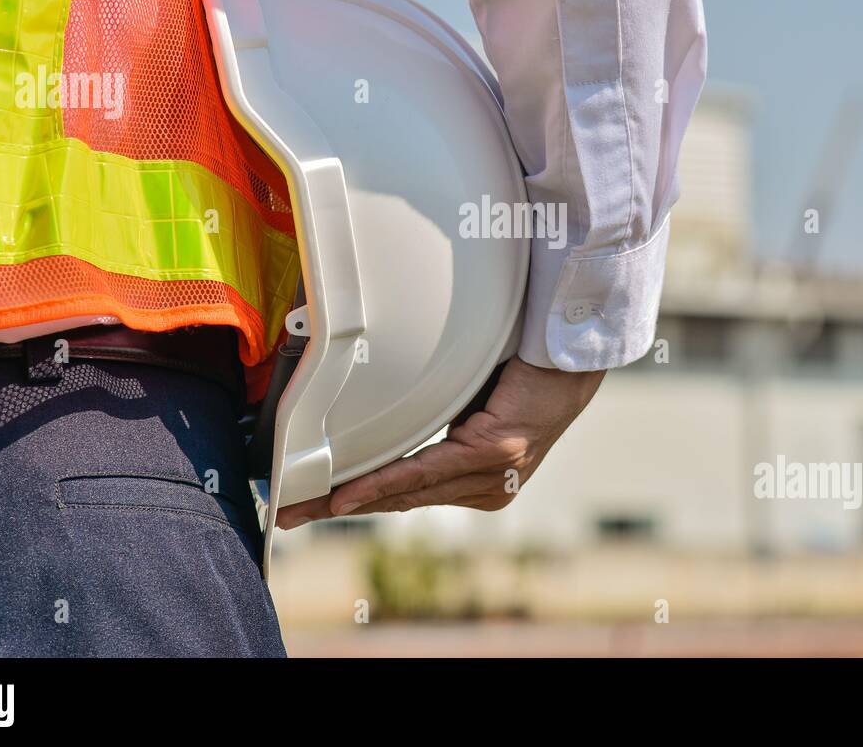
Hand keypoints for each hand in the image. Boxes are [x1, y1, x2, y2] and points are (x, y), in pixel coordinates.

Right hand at [275, 356, 604, 526]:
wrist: (570, 351)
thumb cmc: (520, 371)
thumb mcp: (465, 406)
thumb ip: (431, 426)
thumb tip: (382, 418)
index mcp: (480, 481)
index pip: (409, 494)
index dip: (360, 502)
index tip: (313, 510)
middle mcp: (488, 487)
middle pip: (400, 500)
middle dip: (341, 508)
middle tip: (292, 513)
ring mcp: (494, 475)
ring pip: (409, 490)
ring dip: (353, 498)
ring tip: (309, 506)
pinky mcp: (497, 454)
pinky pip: (428, 469)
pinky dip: (386, 479)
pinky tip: (352, 493)